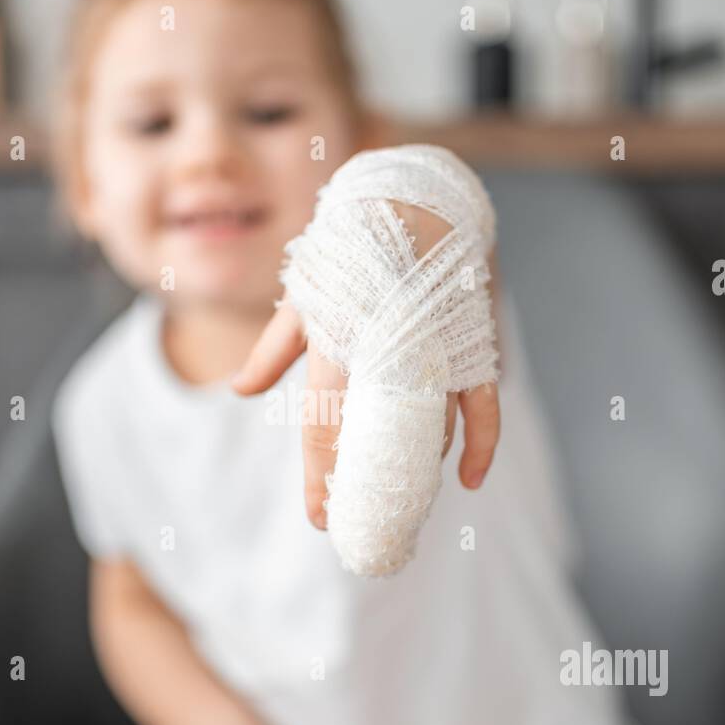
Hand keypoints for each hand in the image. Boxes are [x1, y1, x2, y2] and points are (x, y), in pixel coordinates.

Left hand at [231, 203, 500, 529]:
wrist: (416, 197)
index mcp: (340, 340)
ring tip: (401, 504)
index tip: (319, 520)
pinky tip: (470, 481)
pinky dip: (482, 446)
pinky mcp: (476, 343)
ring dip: (417, 471)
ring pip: (431, 429)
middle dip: (367, 490)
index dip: (321, 479)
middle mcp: (389, 350)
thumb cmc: (350, 250)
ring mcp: (438, 348)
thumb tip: (240, 391)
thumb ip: (275, 349)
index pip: (325, 427)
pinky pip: (484, 406)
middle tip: (358, 527)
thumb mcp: (306, 294)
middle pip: (378, 440)